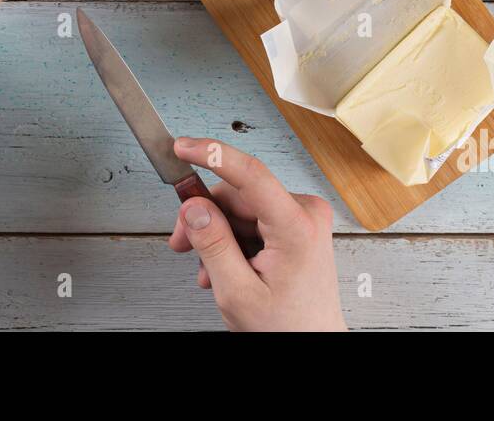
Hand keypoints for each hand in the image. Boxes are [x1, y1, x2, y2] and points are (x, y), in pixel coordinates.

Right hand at [168, 137, 346, 330]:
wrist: (313, 346)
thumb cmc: (288, 329)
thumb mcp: (238, 293)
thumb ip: (213, 245)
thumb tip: (193, 206)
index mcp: (297, 226)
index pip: (250, 174)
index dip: (212, 155)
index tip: (183, 147)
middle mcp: (305, 214)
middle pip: (237, 195)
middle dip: (204, 218)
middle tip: (180, 244)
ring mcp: (302, 220)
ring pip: (240, 209)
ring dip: (216, 235)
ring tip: (208, 270)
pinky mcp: (296, 228)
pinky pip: (253, 221)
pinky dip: (232, 241)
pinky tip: (223, 267)